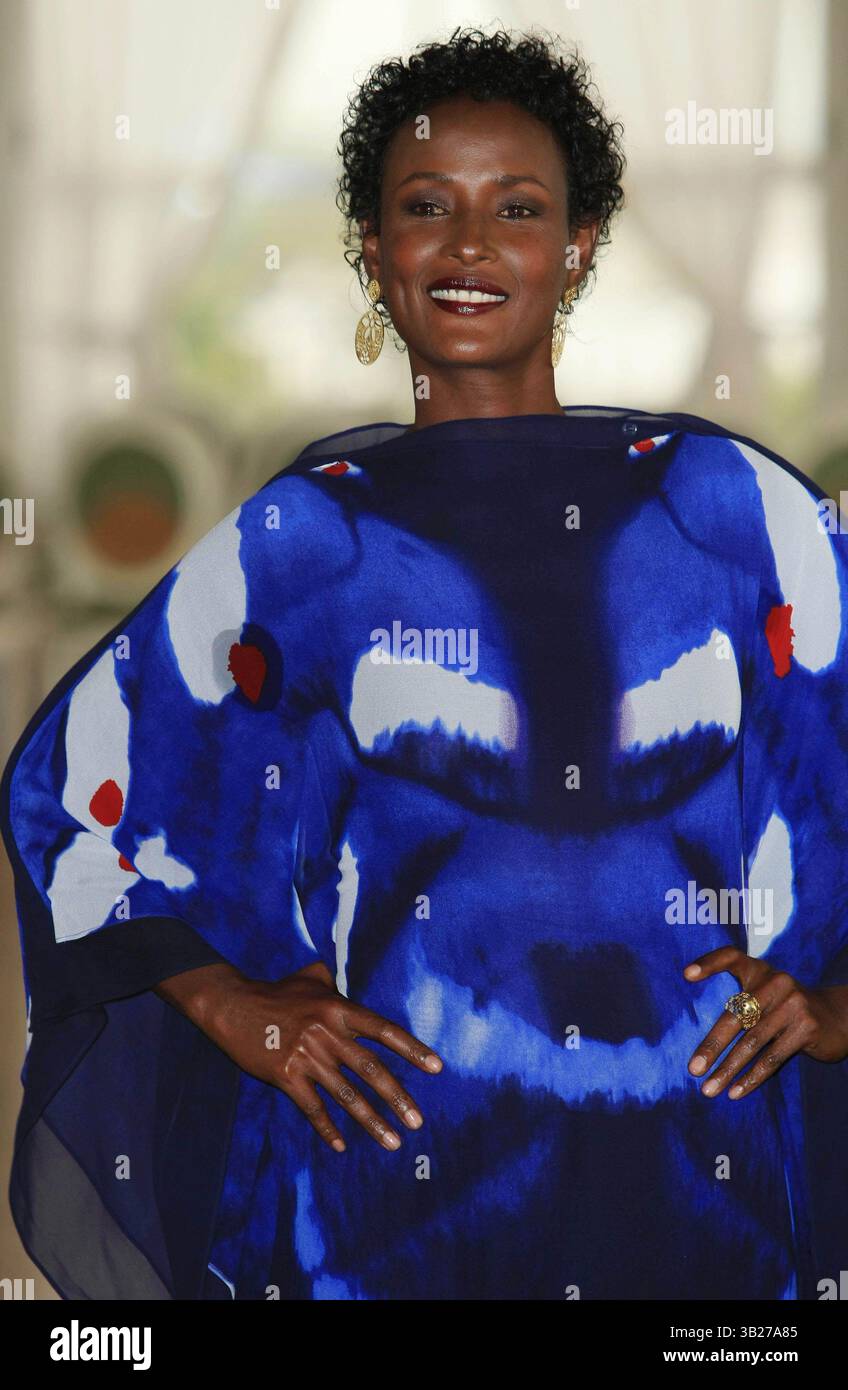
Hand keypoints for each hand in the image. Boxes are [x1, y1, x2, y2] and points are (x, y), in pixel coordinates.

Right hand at [156, 959, 442, 1152]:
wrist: (232, 1005)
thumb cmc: (275, 991)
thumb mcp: (310, 977)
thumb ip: (334, 981)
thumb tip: (345, 980)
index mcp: (339, 1009)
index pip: (384, 1030)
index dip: (412, 1049)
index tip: (437, 1067)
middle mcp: (327, 1033)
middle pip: (371, 1070)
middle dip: (398, 1098)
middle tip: (418, 1121)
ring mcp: (306, 1056)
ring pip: (347, 1095)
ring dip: (371, 1122)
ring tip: (393, 1142)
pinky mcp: (285, 1076)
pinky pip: (312, 1108)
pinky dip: (327, 1129)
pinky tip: (342, 1147)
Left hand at [683, 947, 847, 1100]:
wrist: (837, 1018)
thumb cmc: (787, 1010)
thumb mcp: (766, 998)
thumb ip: (740, 1006)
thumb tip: (701, 1044)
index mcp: (760, 970)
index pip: (732, 956)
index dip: (710, 963)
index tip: (686, 975)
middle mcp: (776, 982)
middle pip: (735, 1015)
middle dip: (712, 1046)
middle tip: (693, 1069)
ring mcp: (793, 1004)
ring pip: (752, 1043)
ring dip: (728, 1070)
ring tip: (709, 1089)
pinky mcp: (806, 1028)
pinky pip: (772, 1058)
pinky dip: (751, 1078)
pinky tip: (735, 1092)